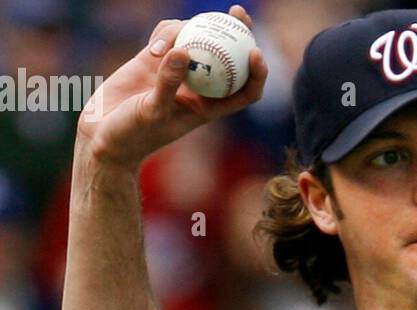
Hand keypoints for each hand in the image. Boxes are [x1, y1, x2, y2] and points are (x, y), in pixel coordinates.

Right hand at [76, 6, 266, 169]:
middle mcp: (197, 88)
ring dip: (186, 32)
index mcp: (208, 108)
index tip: (255, 50)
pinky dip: (164, 32)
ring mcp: (176, 72)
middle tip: (237, 12)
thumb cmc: (134, 135)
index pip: (244, 91)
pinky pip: (168, 36)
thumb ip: (167, 83)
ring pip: (195, 40)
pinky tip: (154, 44)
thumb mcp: (152, 112)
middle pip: (228, 58)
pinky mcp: (154, 60)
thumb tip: (183, 50)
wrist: (105, 134)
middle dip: (237, 34)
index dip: (256, 72)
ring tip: (158, 49)